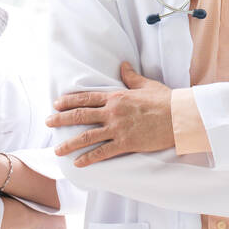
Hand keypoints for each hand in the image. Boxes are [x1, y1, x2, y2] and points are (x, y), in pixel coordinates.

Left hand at [47, 61, 173, 166]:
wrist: (179, 116)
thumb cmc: (166, 100)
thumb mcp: (146, 84)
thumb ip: (131, 77)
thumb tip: (123, 65)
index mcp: (116, 97)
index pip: (87, 98)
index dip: (69, 101)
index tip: (56, 104)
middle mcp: (113, 112)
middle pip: (81, 115)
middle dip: (61, 119)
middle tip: (48, 122)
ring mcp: (118, 129)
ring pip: (87, 136)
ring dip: (70, 143)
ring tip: (57, 150)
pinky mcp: (126, 143)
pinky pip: (103, 152)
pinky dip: (89, 158)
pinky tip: (78, 163)